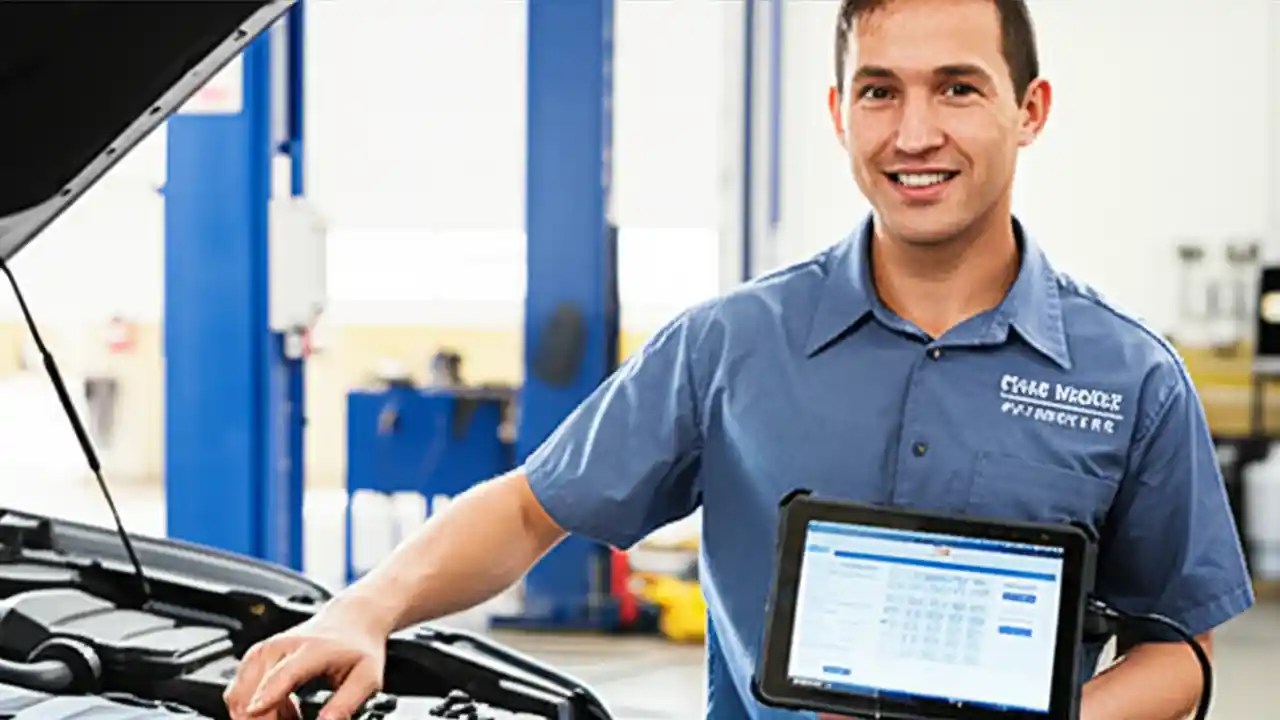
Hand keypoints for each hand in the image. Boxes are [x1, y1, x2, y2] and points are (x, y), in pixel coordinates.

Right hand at [224, 597, 390, 719]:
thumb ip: (347, 703)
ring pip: (238, 696)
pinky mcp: (253, 658)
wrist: (349, 621)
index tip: (258, 710)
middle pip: (251, 691)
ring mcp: (262, 651)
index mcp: (310, 650)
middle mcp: (279, 647)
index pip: (282, 675)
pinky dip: (254, 709)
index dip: (269, 696)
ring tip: (292, 716)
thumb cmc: (357, 649)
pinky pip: (239, 693)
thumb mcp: (367, 678)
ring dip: (258, 717)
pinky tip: (281, 711)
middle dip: (263, 719)